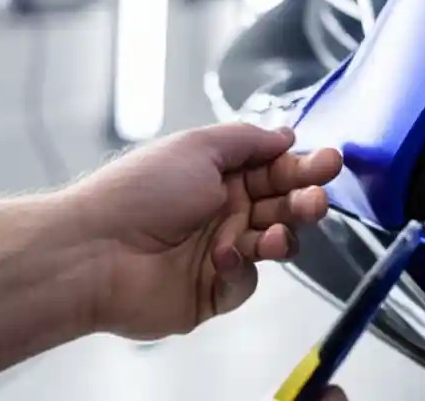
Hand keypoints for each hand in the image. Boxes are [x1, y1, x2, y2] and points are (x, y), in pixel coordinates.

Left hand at [64, 123, 342, 338]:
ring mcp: (221, 251)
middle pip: (283, 205)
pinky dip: (242, 269)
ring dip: (283, 235)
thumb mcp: (198, 147)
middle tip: (315, 198)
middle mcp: (223, 211)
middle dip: (304, 200)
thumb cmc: (137, 194)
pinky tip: (223, 259)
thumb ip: (248, 140)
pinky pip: (248, 281)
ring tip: (276, 234)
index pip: (276, 169)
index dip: (304, 166)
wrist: (95, 252)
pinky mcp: (213, 290)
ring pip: (275, 243)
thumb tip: (285, 133)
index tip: (330, 162)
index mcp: (220, 175)